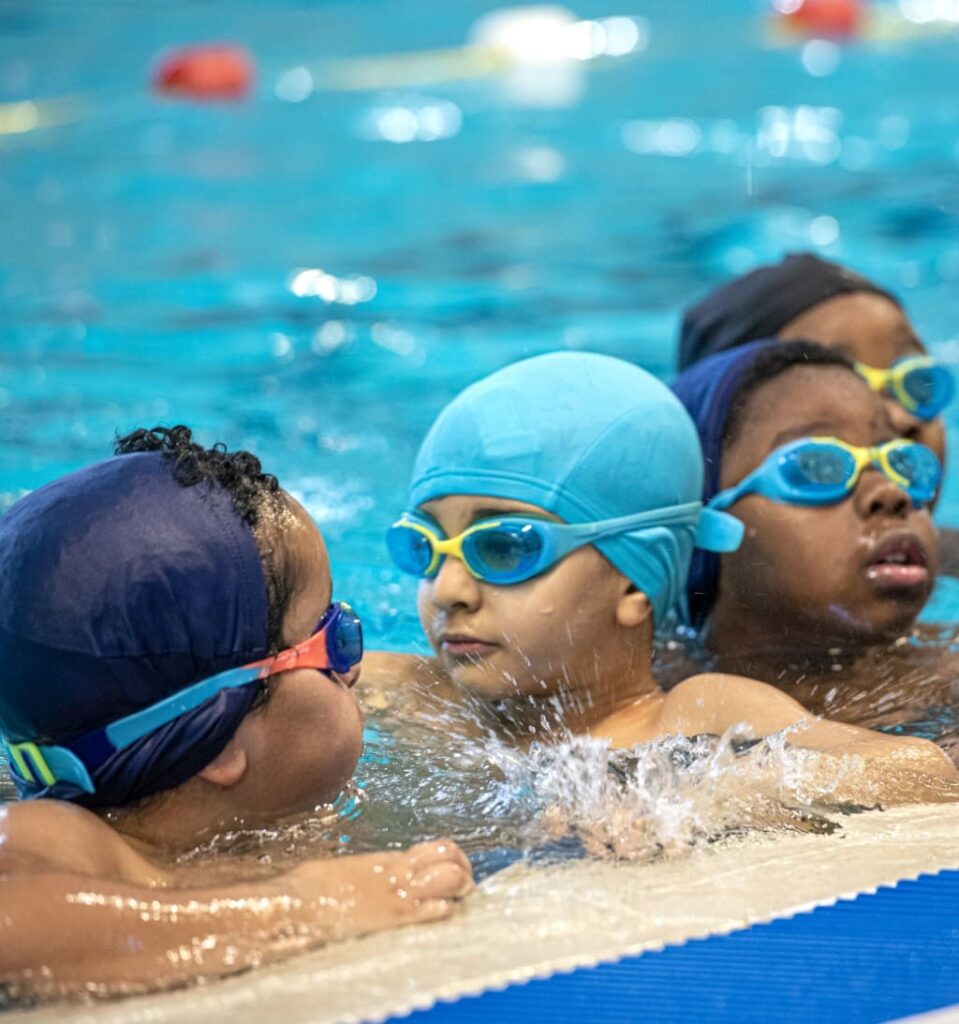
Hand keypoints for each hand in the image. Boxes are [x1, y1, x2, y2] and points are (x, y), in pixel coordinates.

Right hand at [288, 839, 473, 939]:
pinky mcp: (395, 918)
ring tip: (460, 896)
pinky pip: (433, 910)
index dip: (453, 855)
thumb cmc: (314, 884)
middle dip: (465, 869)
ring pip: (450, 879)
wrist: (301, 902)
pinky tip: (445, 912)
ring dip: (461, 887)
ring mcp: (400, 895)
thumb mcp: (346, 869)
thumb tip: (371, 873)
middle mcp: (400, 872)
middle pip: (450, 860)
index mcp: (389, 859)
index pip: (436, 848)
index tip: (457, 864)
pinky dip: (446, 910)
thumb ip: (366, 870)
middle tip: (465, 882)